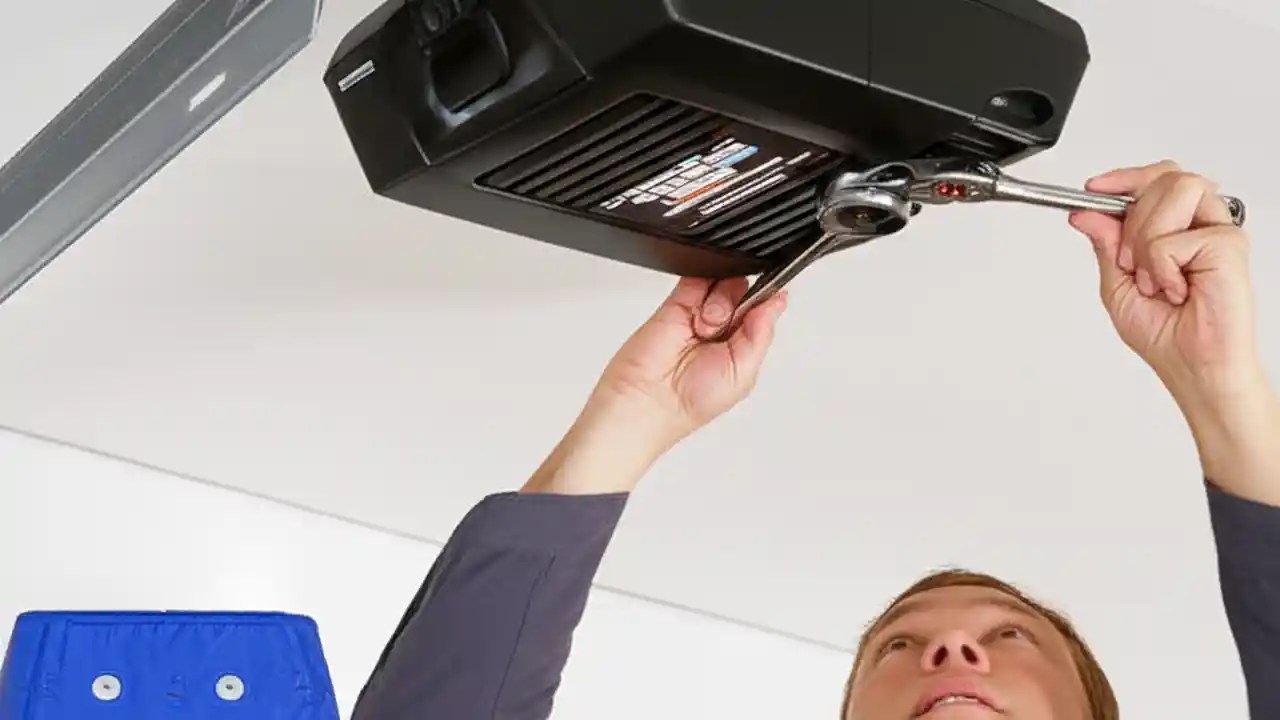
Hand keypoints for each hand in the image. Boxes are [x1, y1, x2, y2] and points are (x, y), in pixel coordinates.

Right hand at [523, 277, 787, 494]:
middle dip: (744, 299)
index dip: (768, 301)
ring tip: (705, 327)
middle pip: (746, 293)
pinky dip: (702, 286)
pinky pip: (697, 279)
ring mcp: (699, 317)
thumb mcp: (744, 372)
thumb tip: (777, 302)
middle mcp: (723, 332)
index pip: (764, 312)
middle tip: (729, 323)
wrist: (646, 401)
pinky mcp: (676, 305)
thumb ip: (760, 333)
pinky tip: (697, 312)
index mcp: (743, 350)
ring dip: (721, 299)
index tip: (770, 296)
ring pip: (723, 283)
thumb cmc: (691, 403)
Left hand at [1069, 160, 1257, 386]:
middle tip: (1128, 261)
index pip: (1157, 178)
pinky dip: (1161, 267)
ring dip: (1147, 238)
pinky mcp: (1229, 244)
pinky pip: (1176, 237)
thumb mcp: (1116, 284)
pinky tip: (1175, 290)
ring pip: (1176, 190)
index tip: (1093, 188)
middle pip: (1165, 177)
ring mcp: (1218, 231)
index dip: (1124, 178)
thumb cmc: (1165, 333)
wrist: (1192, 366)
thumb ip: (1105, 244)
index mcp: (1177, 228)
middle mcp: (1200, 224)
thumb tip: (1085, 212)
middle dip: (1133, 218)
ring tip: (1153, 277)